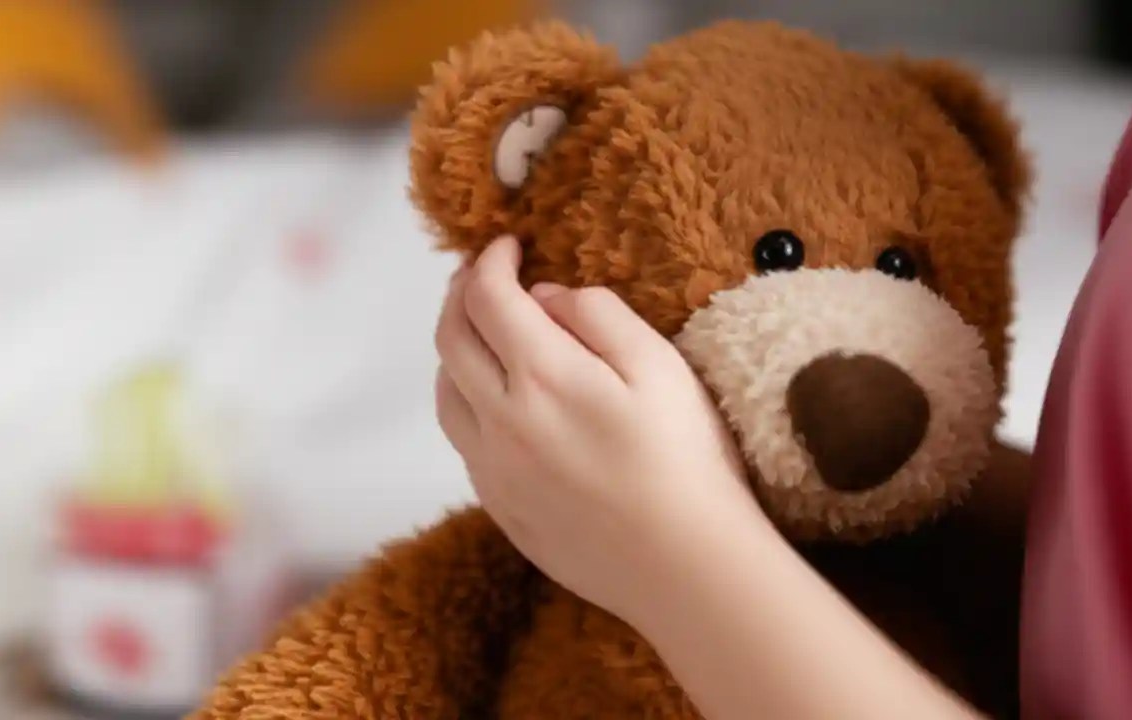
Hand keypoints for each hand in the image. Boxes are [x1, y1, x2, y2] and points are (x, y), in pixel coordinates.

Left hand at [434, 235, 762, 621]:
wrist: (686, 569)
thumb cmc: (686, 460)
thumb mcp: (660, 366)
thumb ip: (596, 316)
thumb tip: (544, 296)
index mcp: (541, 377)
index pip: (487, 298)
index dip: (489, 260)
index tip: (507, 244)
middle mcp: (500, 422)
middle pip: (449, 340)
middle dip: (459, 294)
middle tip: (481, 274)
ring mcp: (493, 470)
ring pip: (445, 393)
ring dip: (453, 350)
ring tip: (481, 333)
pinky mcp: (500, 508)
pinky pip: (462, 441)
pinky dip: (465, 401)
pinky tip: (496, 401)